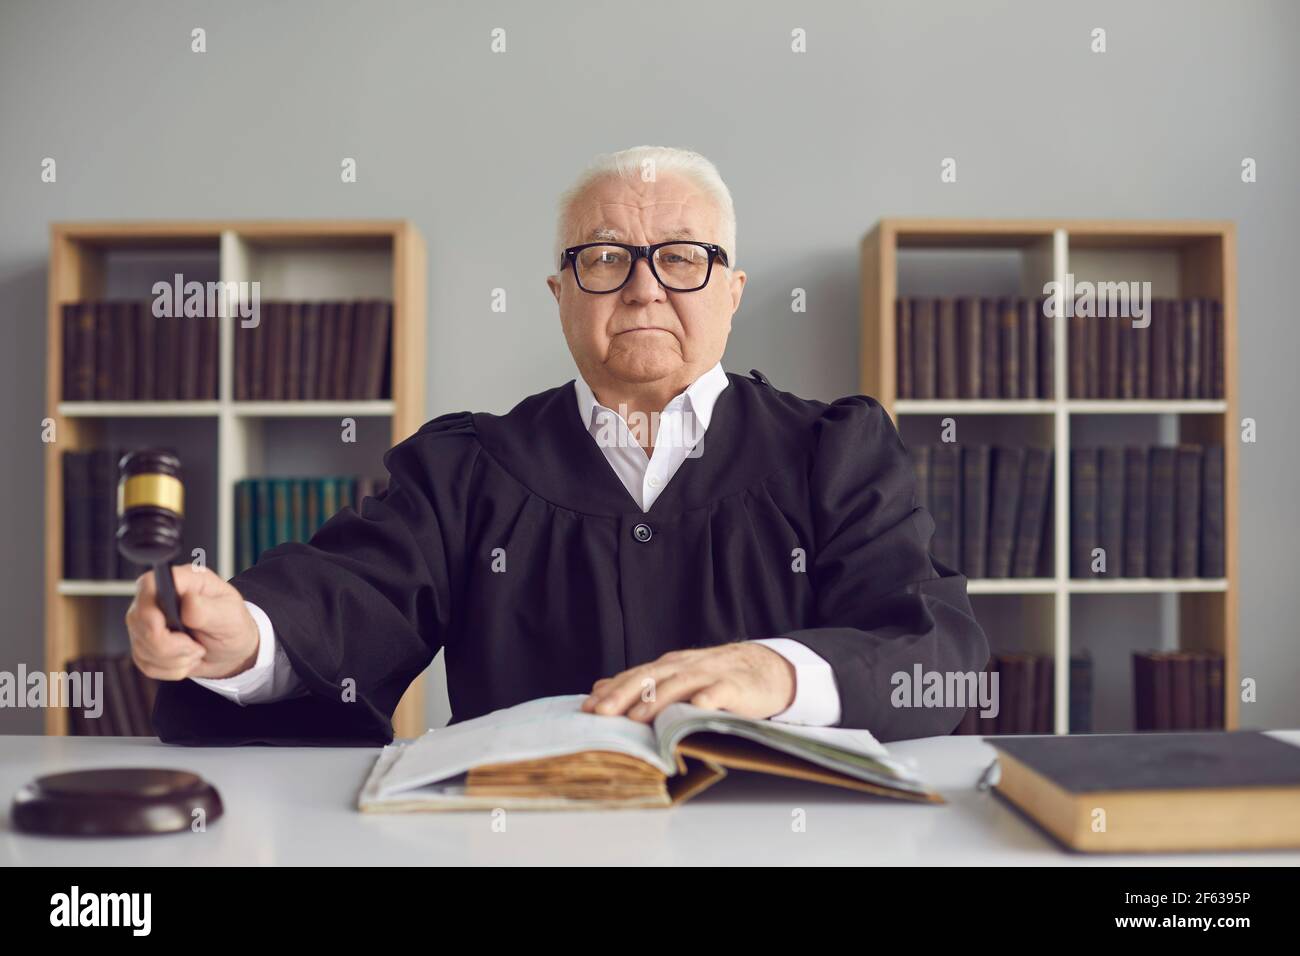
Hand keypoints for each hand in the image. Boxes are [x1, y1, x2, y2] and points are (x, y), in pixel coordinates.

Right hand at [125, 566, 259, 680]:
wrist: (230, 650)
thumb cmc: (232, 625)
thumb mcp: (230, 615)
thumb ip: (207, 609)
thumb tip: (187, 600)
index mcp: (181, 580)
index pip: (148, 584)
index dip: (151, 609)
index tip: (174, 628)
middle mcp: (156, 598)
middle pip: (140, 622)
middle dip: (171, 645)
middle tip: (197, 647)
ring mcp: (145, 621)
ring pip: (142, 647)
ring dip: (175, 659)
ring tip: (196, 650)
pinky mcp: (142, 644)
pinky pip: (146, 665)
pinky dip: (170, 669)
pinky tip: (186, 659)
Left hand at [581, 643, 795, 722]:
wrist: (764, 669)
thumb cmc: (714, 678)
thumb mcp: (675, 677)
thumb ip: (640, 684)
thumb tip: (599, 688)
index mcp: (668, 666)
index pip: (635, 677)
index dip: (611, 691)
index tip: (587, 708)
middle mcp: (684, 667)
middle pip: (651, 678)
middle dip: (624, 694)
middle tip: (601, 713)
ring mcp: (710, 675)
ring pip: (680, 684)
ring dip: (658, 700)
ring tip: (638, 718)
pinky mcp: (735, 686)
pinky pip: (720, 691)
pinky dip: (708, 698)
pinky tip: (698, 708)